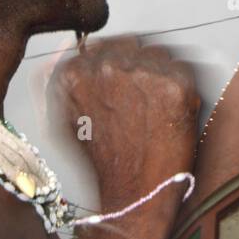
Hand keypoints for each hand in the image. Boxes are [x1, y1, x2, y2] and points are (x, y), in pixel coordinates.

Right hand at [49, 35, 199, 208]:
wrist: (135, 193)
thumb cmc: (102, 162)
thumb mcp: (61, 122)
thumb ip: (55, 81)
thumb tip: (61, 48)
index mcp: (74, 73)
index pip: (103, 46)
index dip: (117, 67)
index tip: (123, 86)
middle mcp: (106, 67)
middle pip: (132, 45)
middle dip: (137, 68)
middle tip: (141, 100)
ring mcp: (143, 73)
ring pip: (158, 53)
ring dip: (159, 74)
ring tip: (154, 109)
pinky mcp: (175, 83)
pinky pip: (183, 67)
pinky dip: (181, 87)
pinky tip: (170, 111)